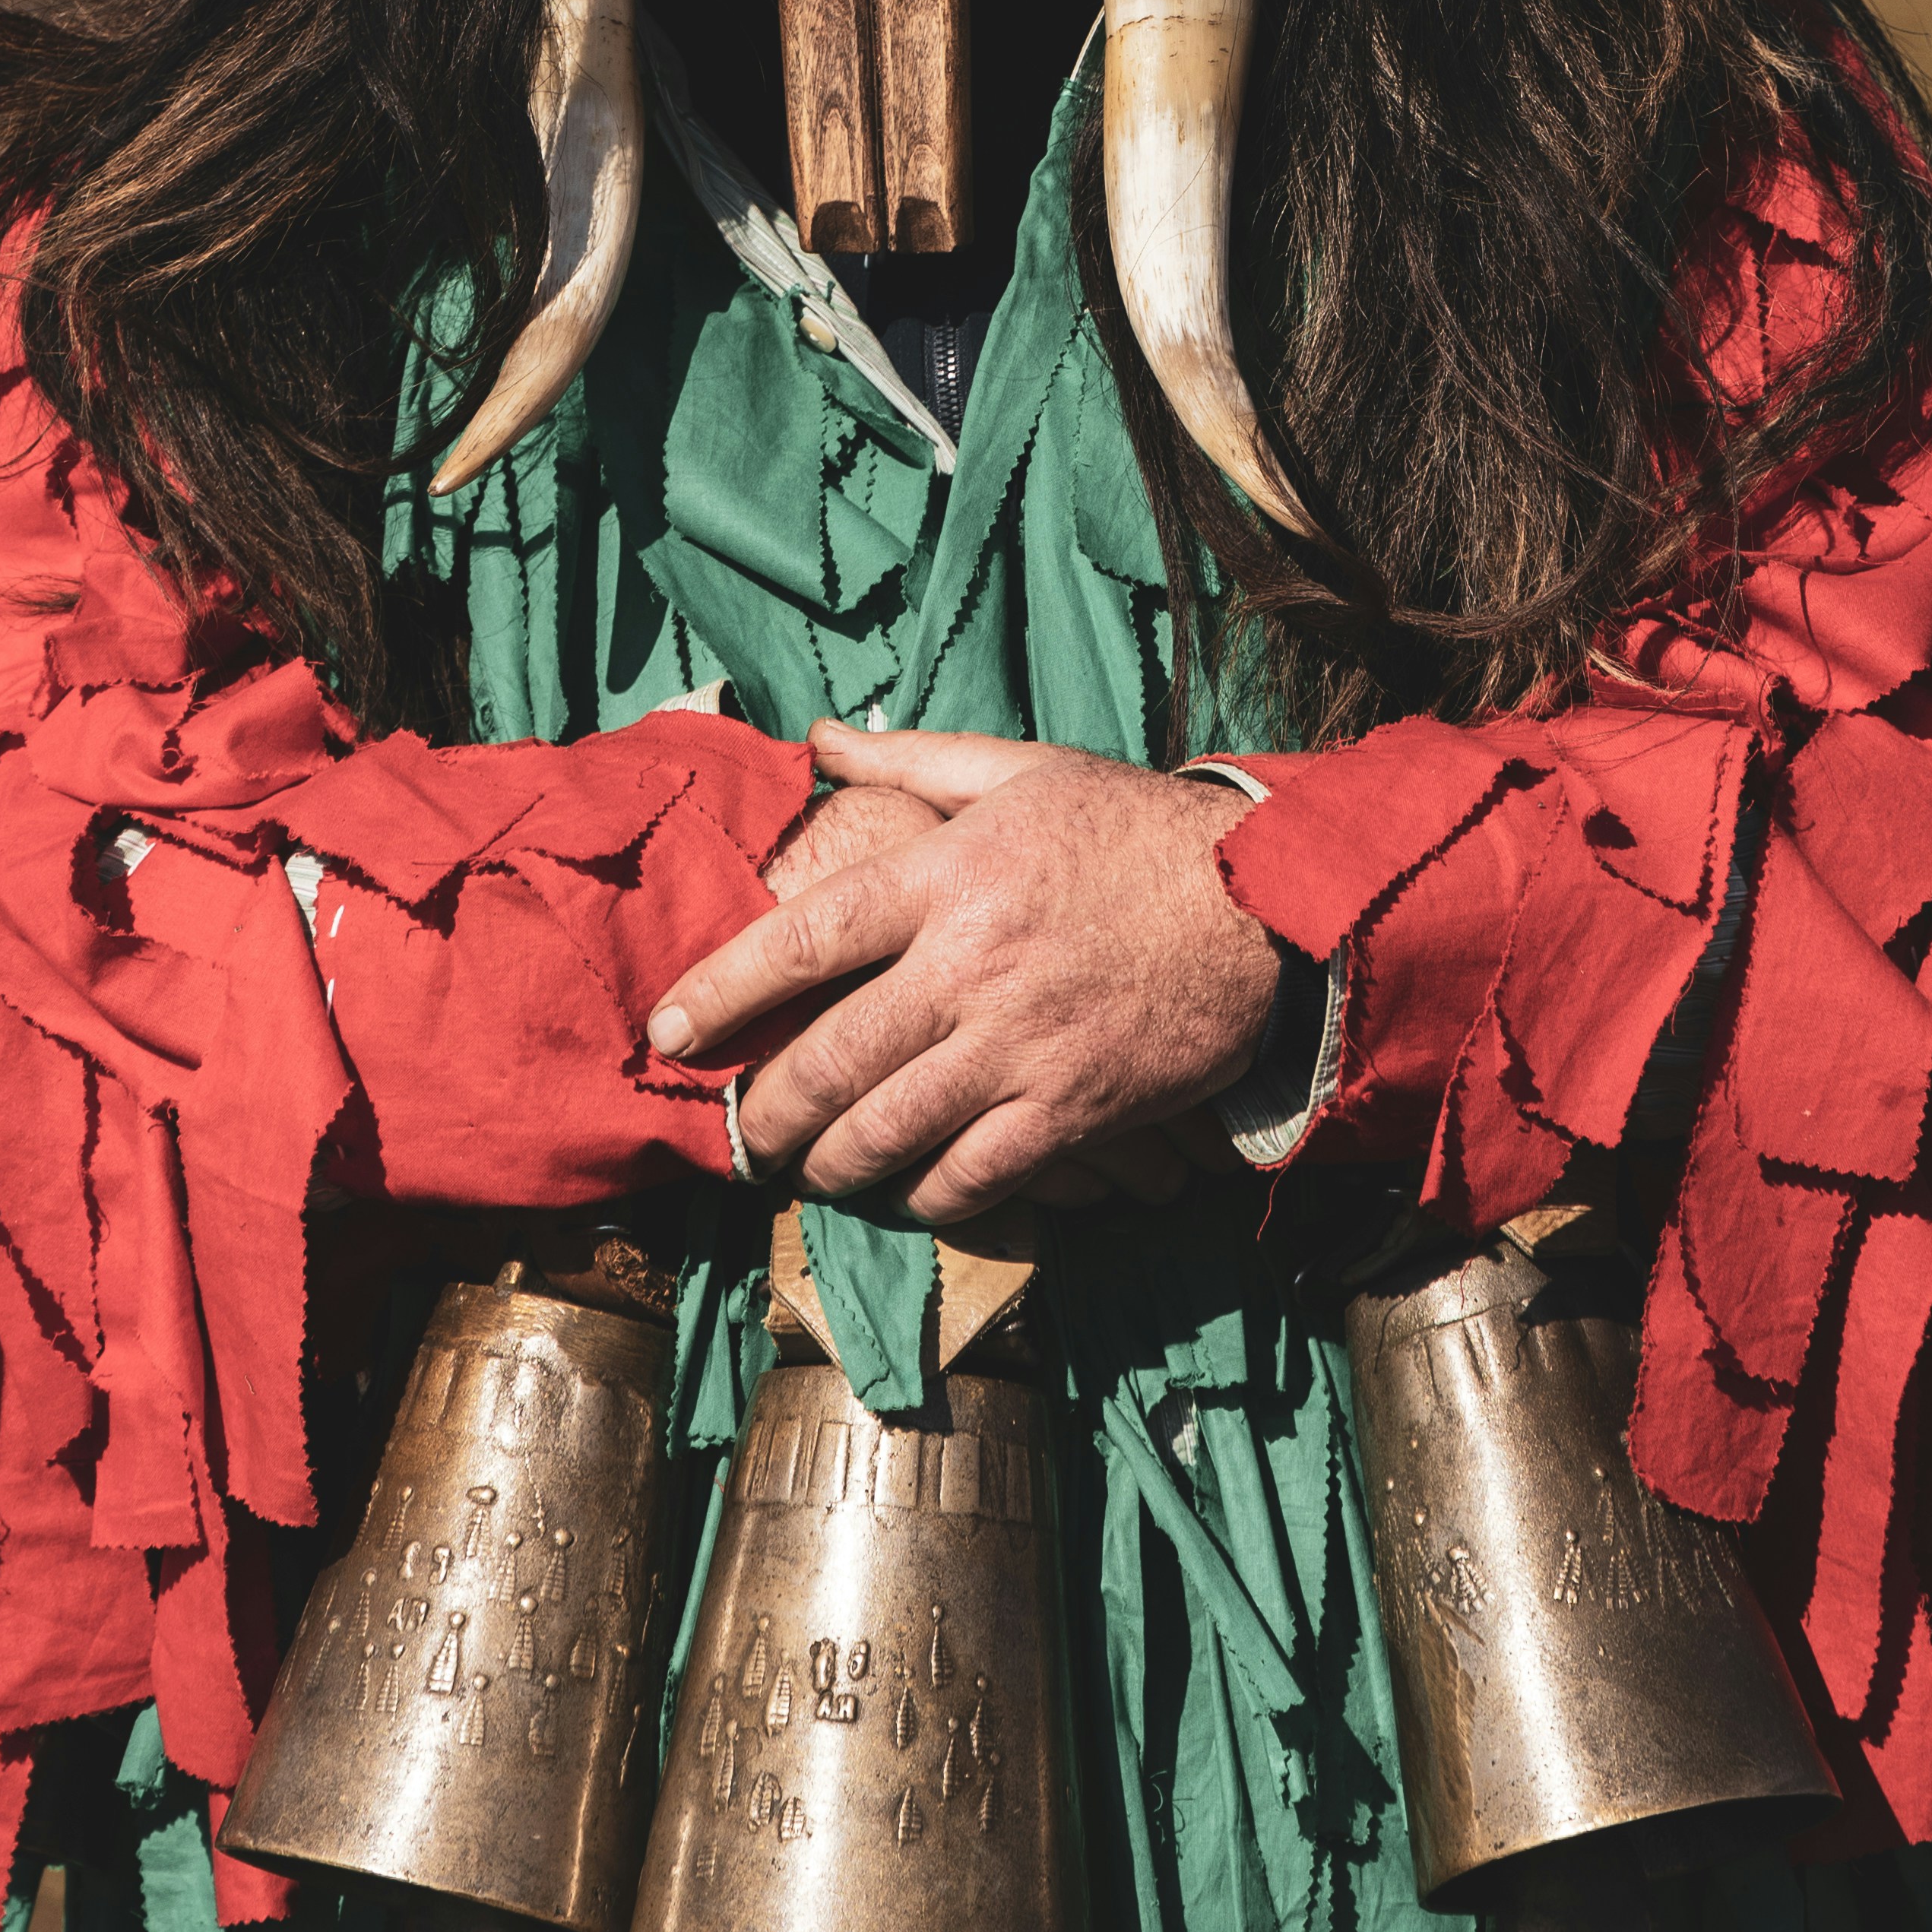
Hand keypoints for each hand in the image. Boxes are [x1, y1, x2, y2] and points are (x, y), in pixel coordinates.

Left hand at [652, 724, 1278, 1222]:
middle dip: (766, 1113)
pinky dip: (922, 1193)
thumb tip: (820, 737)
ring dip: (830, 1164)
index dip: (721, 992)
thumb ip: (912, 760)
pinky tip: (903, 1188)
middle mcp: (970, 967)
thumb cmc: (1133, 830)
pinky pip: (970, 1176)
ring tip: (807, 1169)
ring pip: (887, 1133)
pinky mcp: (1074, 1110)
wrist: (1264, 901)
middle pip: (829, 1061)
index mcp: (947, 876)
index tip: (667, 1035)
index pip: (803, 939)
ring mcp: (1021, 1046)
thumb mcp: (1023, 769)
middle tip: (742, 1133)